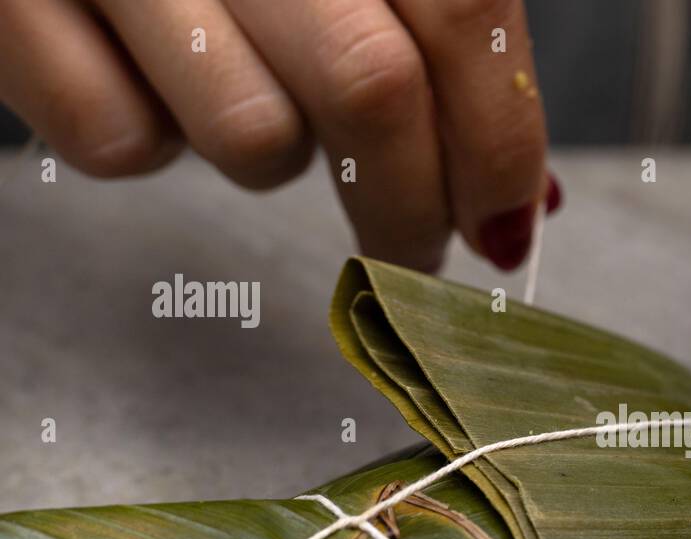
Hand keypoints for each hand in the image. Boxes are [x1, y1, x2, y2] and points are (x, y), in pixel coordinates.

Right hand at [0, 0, 553, 270]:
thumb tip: (528, 206)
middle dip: (412, 208)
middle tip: (416, 251)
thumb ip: (443, 35)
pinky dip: (147, 138)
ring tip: (240, 88)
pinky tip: (136, 71)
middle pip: (373, 91)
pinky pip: (122, 145)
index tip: (506, 225)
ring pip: (253, 138)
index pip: (466, 17)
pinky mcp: (7, 4)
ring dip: (271, 151)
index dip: (501, 145)